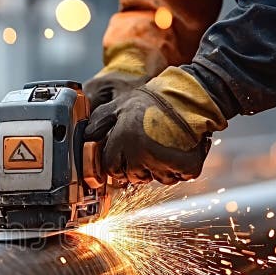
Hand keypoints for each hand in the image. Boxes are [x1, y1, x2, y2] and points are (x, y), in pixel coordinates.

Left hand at [84, 66, 226, 184]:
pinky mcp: (186, 166)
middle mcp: (141, 152)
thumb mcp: (119, 105)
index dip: (118, 163)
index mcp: (123, 138)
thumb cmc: (153, 100)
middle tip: (149, 146)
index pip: (111, 168)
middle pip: (133, 176)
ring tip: (165, 145)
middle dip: (139, 167)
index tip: (127, 155)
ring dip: (160, 168)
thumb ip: (99, 122)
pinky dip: (180, 167)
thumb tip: (86, 137)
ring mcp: (164, 161)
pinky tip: (179, 149)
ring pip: (157, 179)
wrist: (189, 95)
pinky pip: (178, 177)